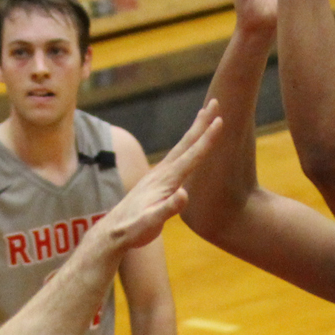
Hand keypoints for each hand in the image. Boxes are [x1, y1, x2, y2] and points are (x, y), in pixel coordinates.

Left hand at [93, 101, 221, 252]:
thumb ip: (167, 209)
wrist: (113, 231)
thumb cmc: (133, 229)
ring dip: (195, 130)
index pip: (191, 156)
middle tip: (215, 102)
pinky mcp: (156, 180)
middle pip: (186, 143)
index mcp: (166, 180)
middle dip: (202, 123)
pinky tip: (189, 146)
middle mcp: (162, 173)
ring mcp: (158, 175)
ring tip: (204, 115)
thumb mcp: (150, 223)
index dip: (207, 139)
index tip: (220, 121)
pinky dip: (187, 146)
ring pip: (181, 147)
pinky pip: (177, 157)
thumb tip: (184, 194)